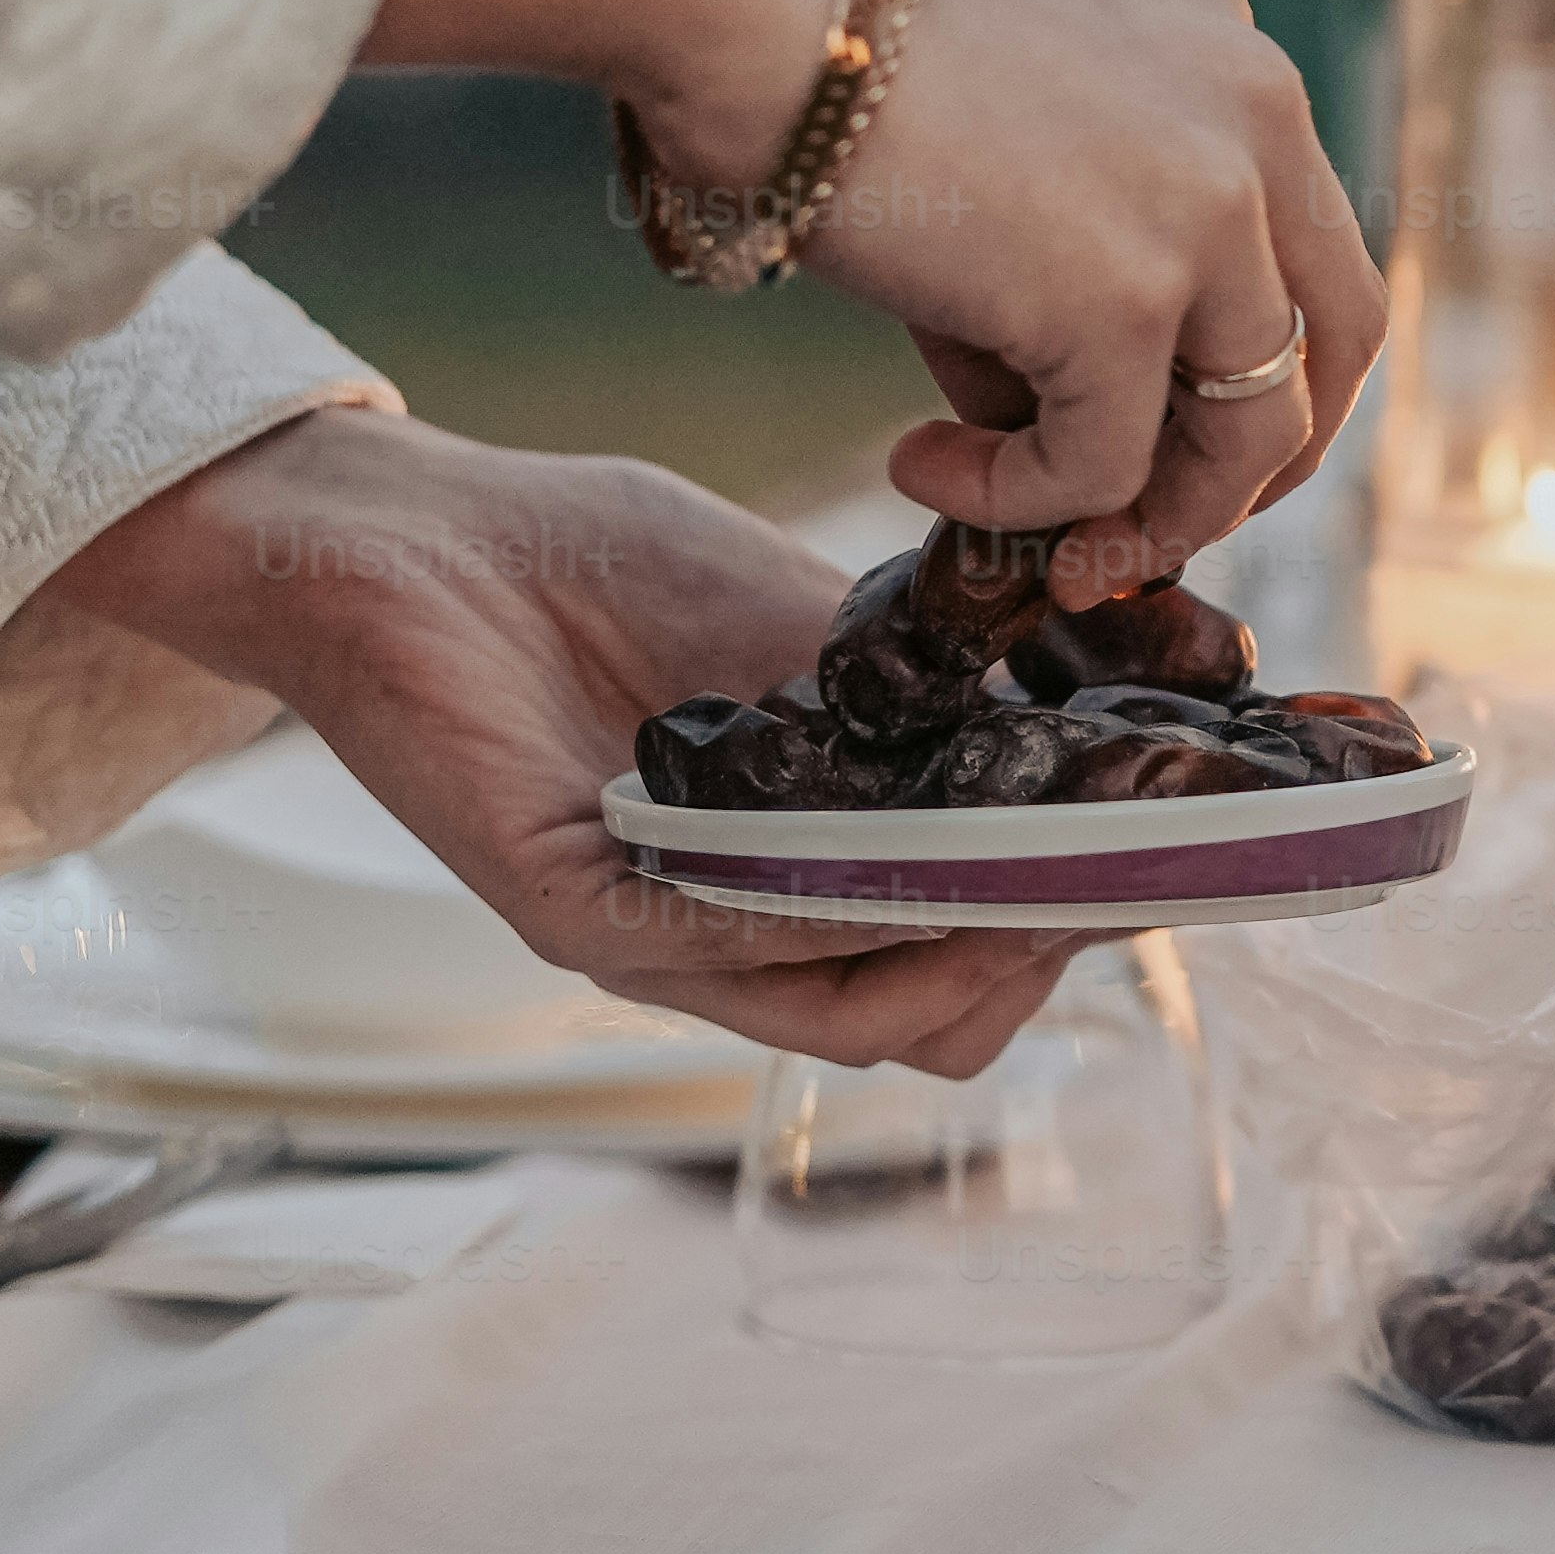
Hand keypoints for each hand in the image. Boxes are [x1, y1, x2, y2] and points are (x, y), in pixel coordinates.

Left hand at [45, 407, 1079, 1073]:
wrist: (404, 536)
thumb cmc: (589, 561)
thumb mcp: (804, 624)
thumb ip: (919, 697)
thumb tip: (1088, 730)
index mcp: (796, 873)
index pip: (961, 956)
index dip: (1065, 918)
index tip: (1150, 842)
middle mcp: (736, 931)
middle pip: (932, 1017)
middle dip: (1035, 946)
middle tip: (1090, 854)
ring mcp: (660, 937)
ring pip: (854, 1014)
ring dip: (960, 946)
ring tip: (1022, 865)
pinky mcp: (579, 911)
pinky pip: (734, 951)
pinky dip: (829, 909)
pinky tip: (888, 842)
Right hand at [371, 0, 1383, 612]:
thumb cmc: (805, 9)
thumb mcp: (995, 97)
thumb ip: (1056, 228)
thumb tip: (1027, 396)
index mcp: (1227, 46)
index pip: (1303, 232)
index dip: (1255, 351)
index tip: (1174, 422)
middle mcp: (1256, 114)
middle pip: (1336, 336)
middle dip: (1260, 457)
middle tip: (1154, 519)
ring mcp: (1208, 207)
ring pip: (1249, 430)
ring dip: (1152, 511)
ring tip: (1047, 540)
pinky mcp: (1124, 299)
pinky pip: (1101, 465)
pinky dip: (1021, 503)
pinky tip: (916, 468)